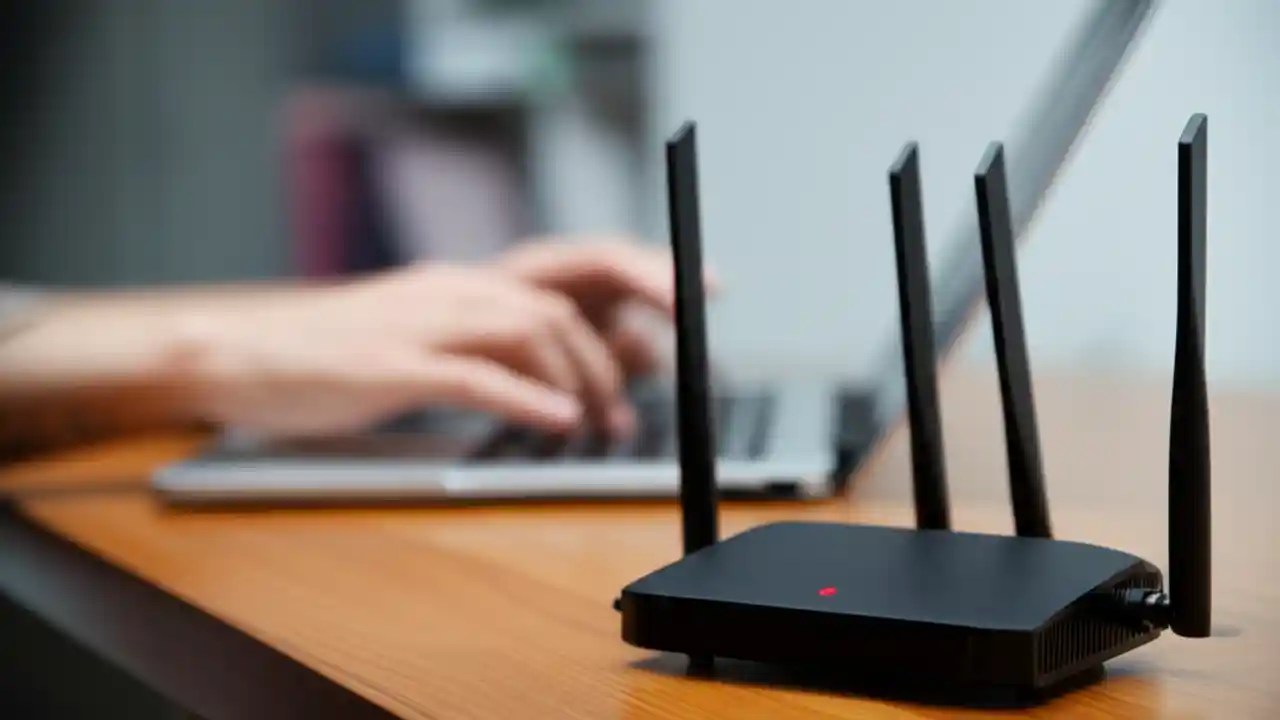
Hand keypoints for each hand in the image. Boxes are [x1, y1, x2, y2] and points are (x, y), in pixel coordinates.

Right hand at [167, 240, 688, 437]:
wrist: (242, 356)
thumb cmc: (338, 356)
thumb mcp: (425, 341)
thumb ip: (490, 349)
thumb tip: (563, 376)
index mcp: (466, 282)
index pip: (567, 272)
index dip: (636, 280)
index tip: (691, 303)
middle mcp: (453, 289)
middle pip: (561, 299)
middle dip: (618, 344)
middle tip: (647, 398)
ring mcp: (422, 324)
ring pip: (528, 332)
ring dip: (581, 380)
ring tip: (605, 426)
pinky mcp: (392, 366)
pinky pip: (475, 377)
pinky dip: (526, 399)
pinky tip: (559, 421)